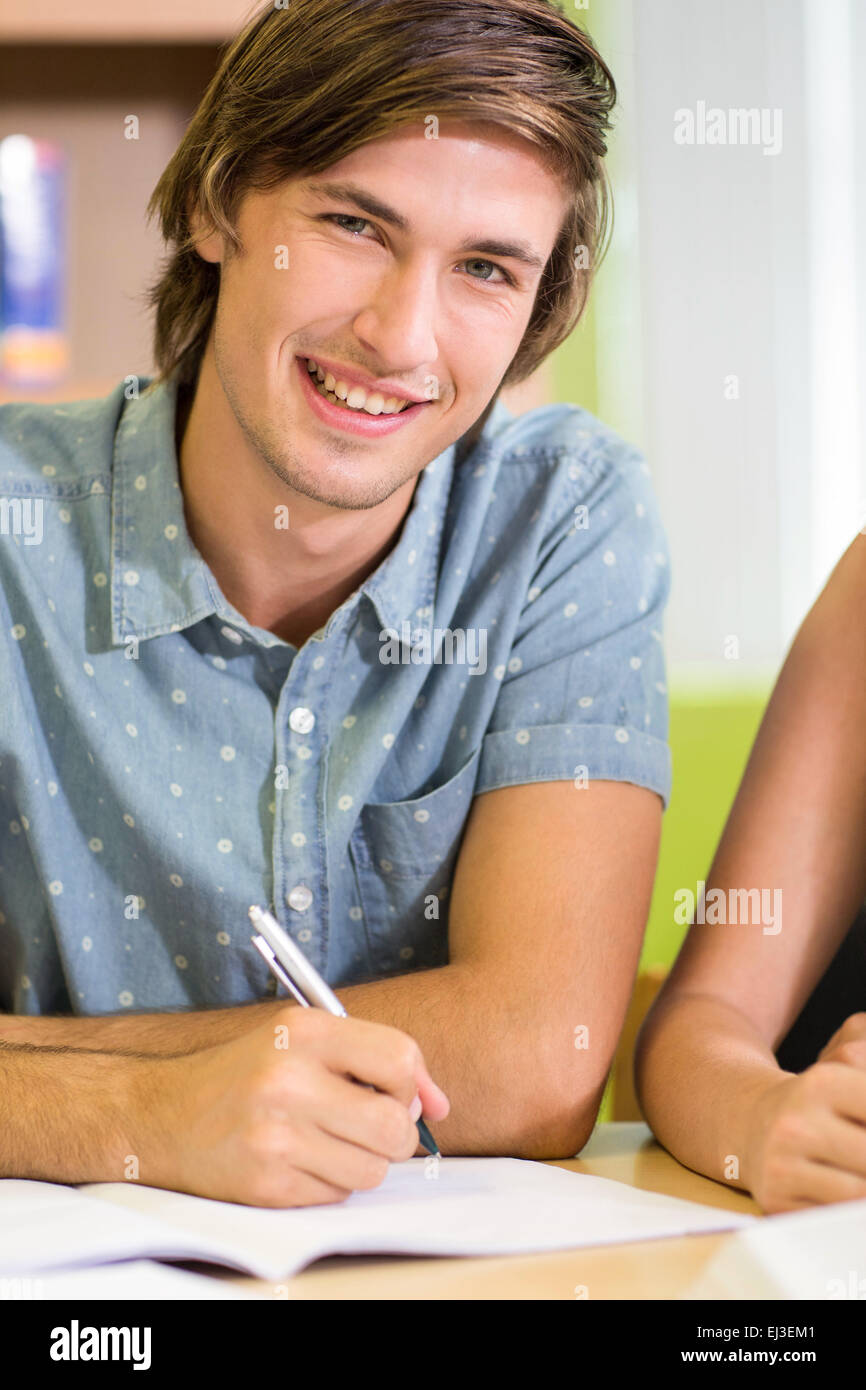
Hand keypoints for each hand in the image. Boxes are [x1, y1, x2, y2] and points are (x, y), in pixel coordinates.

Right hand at [130, 1008, 449, 1206]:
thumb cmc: (244, 1074)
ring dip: (360, 1162)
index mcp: (304, 1031)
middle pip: (394, 1125)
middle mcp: (289, 1079)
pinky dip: (328, 1184)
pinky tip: (297, 1162)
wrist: (161, 1114)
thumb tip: (438, 1105)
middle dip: (395, 1135)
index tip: (404, 1098)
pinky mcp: (266, 1183)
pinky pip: (336, 1195)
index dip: (415, 1086)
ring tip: (325, 1143)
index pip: (400, 1057)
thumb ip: (371, 1057)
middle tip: (369, 1128)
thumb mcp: (300, 1039)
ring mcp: (276, 1135)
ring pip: (371, 1169)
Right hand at [743, 1012, 865, 1211]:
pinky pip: (833, 1215)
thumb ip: (865, 1061)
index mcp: (823, 1083)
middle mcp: (797, 1123)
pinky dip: (849, 1210)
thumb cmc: (816, 1101)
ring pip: (858, 1193)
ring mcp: (783, 1163)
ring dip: (865, 1189)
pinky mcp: (777, 1198)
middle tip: (864, 1152)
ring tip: (858, 1167)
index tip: (865, 1124)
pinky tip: (848, 1194)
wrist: (750, 1122)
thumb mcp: (848, 1066)